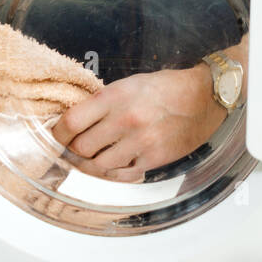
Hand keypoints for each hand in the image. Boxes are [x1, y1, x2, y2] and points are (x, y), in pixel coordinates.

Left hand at [48, 64, 226, 182]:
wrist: (202, 98)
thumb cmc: (164, 88)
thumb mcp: (129, 84)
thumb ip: (102, 103)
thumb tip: (74, 123)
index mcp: (115, 97)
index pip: (71, 123)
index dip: (58, 134)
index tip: (58, 136)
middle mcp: (125, 121)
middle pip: (81, 148)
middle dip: (75, 150)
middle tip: (76, 148)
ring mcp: (140, 143)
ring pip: (98, 167)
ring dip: (92, 164)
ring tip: (95, 157)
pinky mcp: (153, 159)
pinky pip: (121, 176)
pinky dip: (113, 173)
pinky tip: (114, 164)